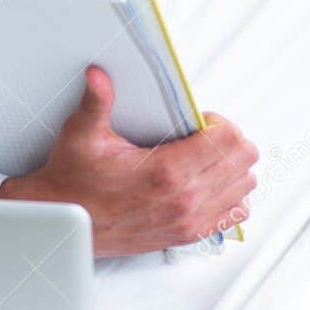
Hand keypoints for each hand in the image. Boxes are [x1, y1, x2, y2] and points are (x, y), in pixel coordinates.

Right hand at [0, 65, 258, 257]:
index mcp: (166, 173)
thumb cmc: (74, 183)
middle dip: (229, 141)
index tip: (199, 121)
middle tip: (204, 135)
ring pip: (244, 187)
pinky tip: (207, 183)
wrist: (65, 222)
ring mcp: (189, 221)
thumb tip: (98, 74)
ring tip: (204, 157)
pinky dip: (229, 195)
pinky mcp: (187, 235)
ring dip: (231, 167)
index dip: (219, 122)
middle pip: (244, 161)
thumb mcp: (81, 135)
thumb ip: (96, 102)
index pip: (229, 140)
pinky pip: (234, 214)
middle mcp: (185, 200)